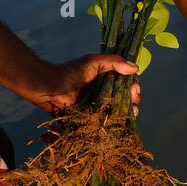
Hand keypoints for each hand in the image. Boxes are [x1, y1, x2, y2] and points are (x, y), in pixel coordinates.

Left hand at [23, 55, 140, 115]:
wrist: (51, 87)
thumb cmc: (71, 72)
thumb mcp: (94, 61)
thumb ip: (114, 61)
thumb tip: (135, 68)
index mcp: (108, 80)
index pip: (127, 84)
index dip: (134, 87)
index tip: (134, 89)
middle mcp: (106, 94)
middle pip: (127, 99)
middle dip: (134, 100)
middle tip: (133, 100)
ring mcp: (100, 108)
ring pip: (120, 112)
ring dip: (128, 113)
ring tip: (130, 112)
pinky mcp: (93, 120)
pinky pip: (108, 123)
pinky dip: (116, 123)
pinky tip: (120, 122)